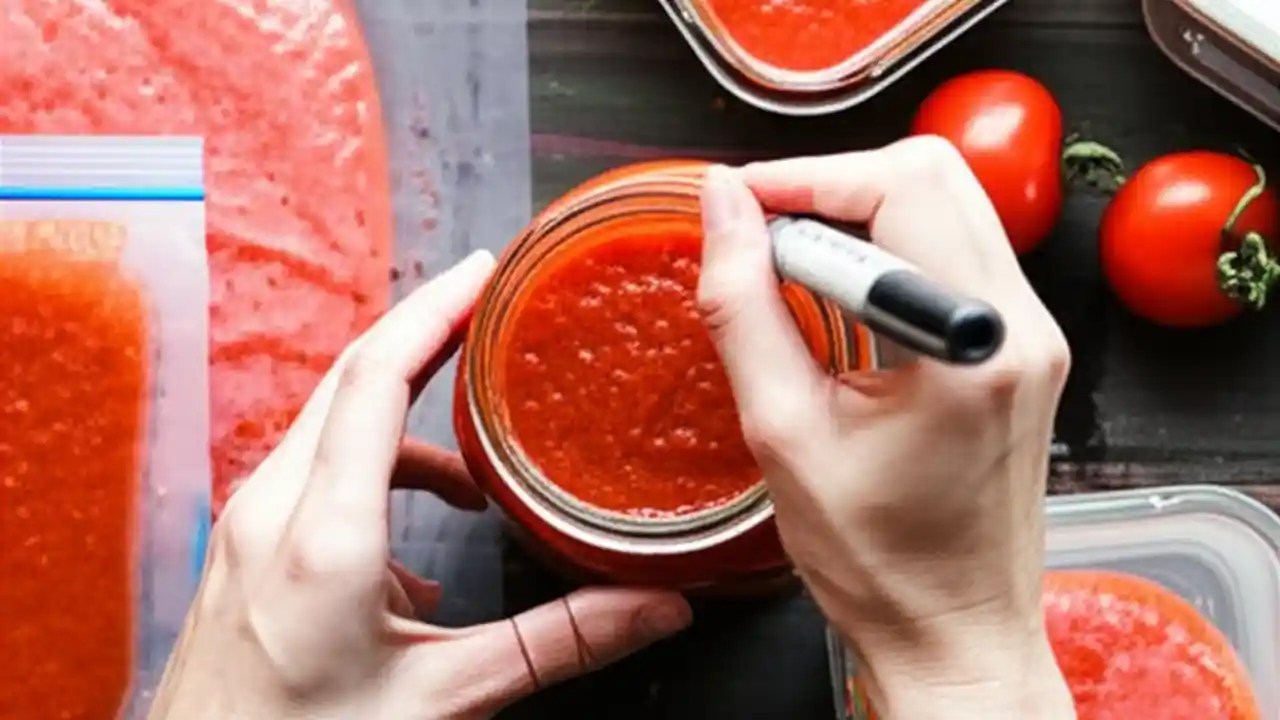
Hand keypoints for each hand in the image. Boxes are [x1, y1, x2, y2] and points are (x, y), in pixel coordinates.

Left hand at [149, 251, 691, 719]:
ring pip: (334, 431)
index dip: (433, 310)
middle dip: (427, 339)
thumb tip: (652, 607)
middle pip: (352, 383)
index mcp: (324, 536)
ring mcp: (248, 527)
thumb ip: (555, 643)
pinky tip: (416, 558)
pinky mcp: (245, 549)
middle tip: (493, 313)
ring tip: (476, 480)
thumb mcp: (442, 696)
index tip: (486, 270)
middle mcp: (272, 511)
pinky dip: (376, 482)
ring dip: (408, 431)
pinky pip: (316, 477)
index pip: (375, 378)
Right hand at [697, 139, 1073, 718]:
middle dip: (832, 186)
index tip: (738, 203)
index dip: (805, 177)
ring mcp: (1032, 336)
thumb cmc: (880, 562)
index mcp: (974, 347)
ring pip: (945, 205)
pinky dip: (885, 254)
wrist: (955, 633)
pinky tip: (836, 303)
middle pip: (933, 175)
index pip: (900, 188)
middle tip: (763, 234)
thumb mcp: (783, 433)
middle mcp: (1024, 326)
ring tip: (791, 273)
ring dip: (856, 217)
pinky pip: (953, 254)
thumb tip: (721, 209)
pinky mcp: (1021, 350)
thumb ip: (745, 306)